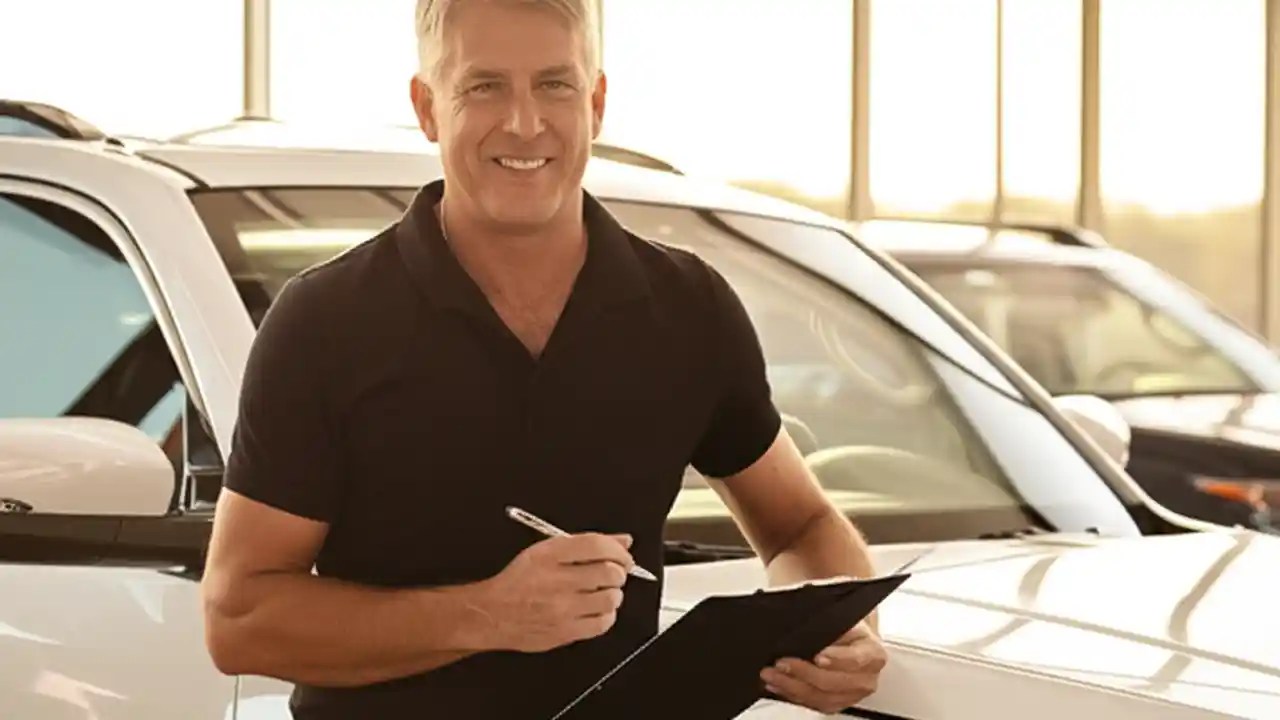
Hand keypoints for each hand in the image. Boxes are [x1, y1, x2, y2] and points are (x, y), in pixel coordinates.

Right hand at [477, 533, 635, 652]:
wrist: (493, 613)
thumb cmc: (519, 581)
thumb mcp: (546, 551)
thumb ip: (586, 544)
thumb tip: (624, 540)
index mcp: (549, 554)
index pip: (596, 545)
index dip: (618, 550)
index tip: (623, 555)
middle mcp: (556, 580)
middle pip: (609, 572)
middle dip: (618, 572)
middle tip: (613, 575)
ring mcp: (561, 608)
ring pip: (611, 598)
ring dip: (613, 594)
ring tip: (601, 593)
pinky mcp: (565, 631)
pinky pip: (603, 623)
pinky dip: (607, 615)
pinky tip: (596, 610)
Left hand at [759, 621, 886, 713]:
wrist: (849, 640)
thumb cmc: (846, 628)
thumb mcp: (841, 618)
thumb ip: (828, 621)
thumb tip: (805, 615)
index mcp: (873, 653)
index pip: (856, 658)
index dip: (837, 659)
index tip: (817, 655)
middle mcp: (866, 678)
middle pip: (834, 682)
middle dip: (804, 673)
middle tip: (782, 663)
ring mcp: (852, 695)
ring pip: (821, 697)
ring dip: (793, 687)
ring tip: (773, 675)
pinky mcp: (836, 703)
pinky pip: (814, 704)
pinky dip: (792, 695)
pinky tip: (778, 685)